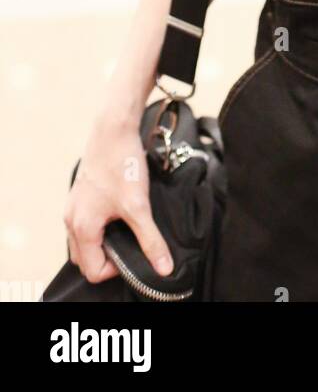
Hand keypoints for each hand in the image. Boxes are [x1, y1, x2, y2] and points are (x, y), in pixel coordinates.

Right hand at [63, 114, 173, 283]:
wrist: (114, 128)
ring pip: (84, 242)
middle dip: (108, 259)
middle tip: (132, 242)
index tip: (136, 250)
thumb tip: (164, 269)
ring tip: (127, 227)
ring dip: (103, 243)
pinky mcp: (79, 195)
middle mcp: (71, 220)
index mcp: (82, 227)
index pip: (93, 271)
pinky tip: (119, 213)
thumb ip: (150, 240)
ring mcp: (73, 206)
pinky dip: (99, 228)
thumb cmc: (123, 164)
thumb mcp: (139, 206)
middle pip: (85, 260)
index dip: (117, 269)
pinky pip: (85, 224)